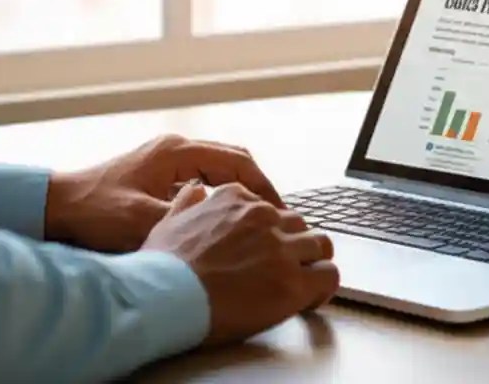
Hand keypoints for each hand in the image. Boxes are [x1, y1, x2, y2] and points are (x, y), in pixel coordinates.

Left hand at [44, 134, 283, 252]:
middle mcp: (176, 148)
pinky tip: (223, 220)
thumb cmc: (95, 212)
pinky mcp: (158, 172)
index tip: (279, 211)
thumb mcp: (144, 221)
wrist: (55, 208)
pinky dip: (219, 195)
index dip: (264, 186)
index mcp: (177, 152)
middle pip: (233, 160)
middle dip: (257, 187)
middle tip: (275, 216)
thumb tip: (225, 229)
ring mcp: (166, 158)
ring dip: (239, 191)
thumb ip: (186, 221)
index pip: (238, 161)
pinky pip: (202, 177)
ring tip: (255, 220)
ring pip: (218, 169)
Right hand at [143, 182, 339, 344]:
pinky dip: (323, 287)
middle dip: (293, 246)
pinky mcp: (292, 282)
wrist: (161, 298)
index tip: (260, 251)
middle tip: (281, 269)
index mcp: (236, 199)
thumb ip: (187, 203)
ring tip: (300, 283)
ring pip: (320, 245)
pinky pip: (329, 275)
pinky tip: (308, 299)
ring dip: (312, 263)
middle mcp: (264, 217)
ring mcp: (281, 248)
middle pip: (298, 225)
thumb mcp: (168, 221)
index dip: (268, 232)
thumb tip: (195, 190)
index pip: (270, 209)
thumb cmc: (160, 267)